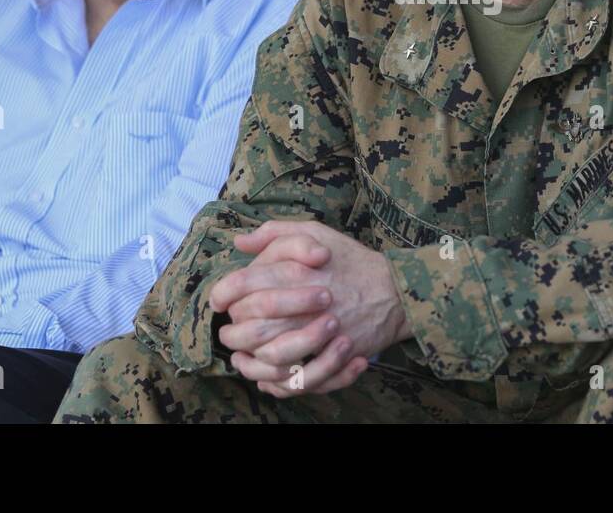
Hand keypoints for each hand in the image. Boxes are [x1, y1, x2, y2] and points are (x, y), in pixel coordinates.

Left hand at [210, 221, 410, 397]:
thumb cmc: (351, 261)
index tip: (218, 300)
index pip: (243, 284)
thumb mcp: (316, 233)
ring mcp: (320, 333)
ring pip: (269, 355)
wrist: (394, 291)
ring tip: (240, 354)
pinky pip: (295, 377)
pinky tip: (263, 373)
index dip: (222, 294)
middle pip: (251, 323)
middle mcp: (305, 302)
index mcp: (296, 270)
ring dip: (248, 358)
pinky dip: (274, 379)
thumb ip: (275, 232)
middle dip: (232, 330)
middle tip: (227, 330)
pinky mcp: (332, 357)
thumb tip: (240, 241)